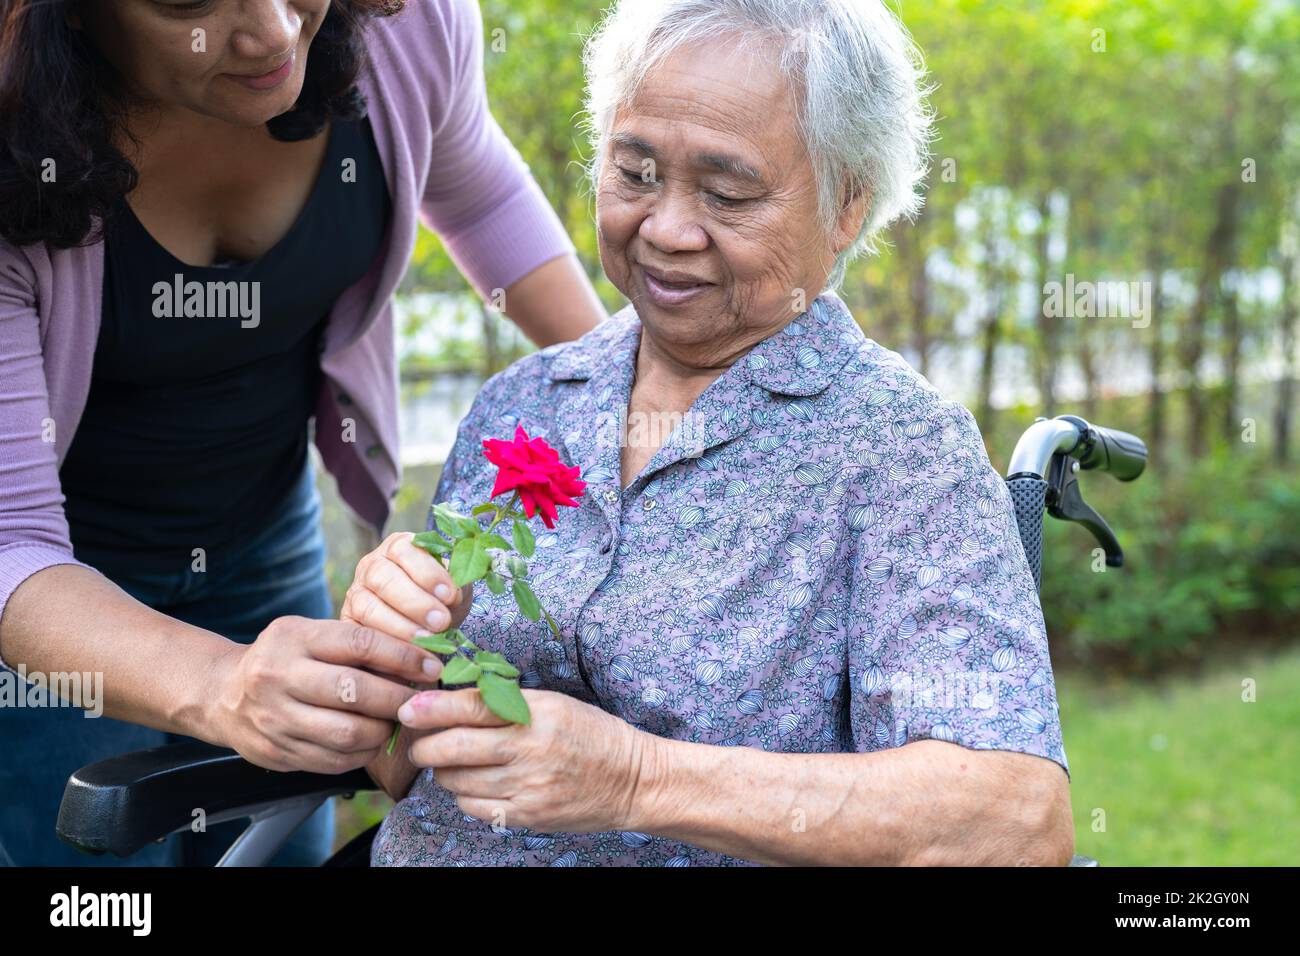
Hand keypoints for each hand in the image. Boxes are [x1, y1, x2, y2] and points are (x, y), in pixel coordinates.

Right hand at [207, 616, 443, 773]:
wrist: (222, 695)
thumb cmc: (284, 657)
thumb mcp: (309, 635)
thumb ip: (354, 644)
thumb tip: (418, 658)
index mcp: (293, 638)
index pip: (359, 643)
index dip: (402, 656)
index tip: (431, 666)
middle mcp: (279, 676)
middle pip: (355, 692)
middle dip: (397, 698)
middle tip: (420, 700)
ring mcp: (275, 718)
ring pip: (347, 733)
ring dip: (383, 730)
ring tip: (395, 721)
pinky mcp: (277, 753)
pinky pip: (334, 761)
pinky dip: (362, 753)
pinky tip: (372, 740)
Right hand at [342, 532, 473, 637]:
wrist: (427, 632)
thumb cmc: (442, 603)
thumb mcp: (454, 589)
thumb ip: (454, 585)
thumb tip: (453, 592)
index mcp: (397, 548)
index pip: (404, 550)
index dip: (427, 572)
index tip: (450, 595)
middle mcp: (371, 566)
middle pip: (382, 578)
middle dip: (415, 601)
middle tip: (441, 622)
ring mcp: (356, 594)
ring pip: (367, 607)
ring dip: (400, 626)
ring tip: (428, 641)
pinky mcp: (348, 624)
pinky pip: (359, 634)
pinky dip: (385, 645)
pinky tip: (409, 655)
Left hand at [398, 687, 655, 832]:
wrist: (632, 779)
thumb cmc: (590, 734)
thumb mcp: (553, 703)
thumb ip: (506, 702)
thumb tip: (452, 699)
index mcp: (537, 712)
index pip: (472, 707)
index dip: (432, 708)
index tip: (409, 708)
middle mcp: (530, 749)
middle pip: (455, 748)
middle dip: (425, 746)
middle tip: (418, 744)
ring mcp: (528, 786)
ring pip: (458, 781)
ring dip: (443, 772)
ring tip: (448, 763)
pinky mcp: (528, 815)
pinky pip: (475, 807)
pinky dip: (463, 796)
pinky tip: (472, 785)